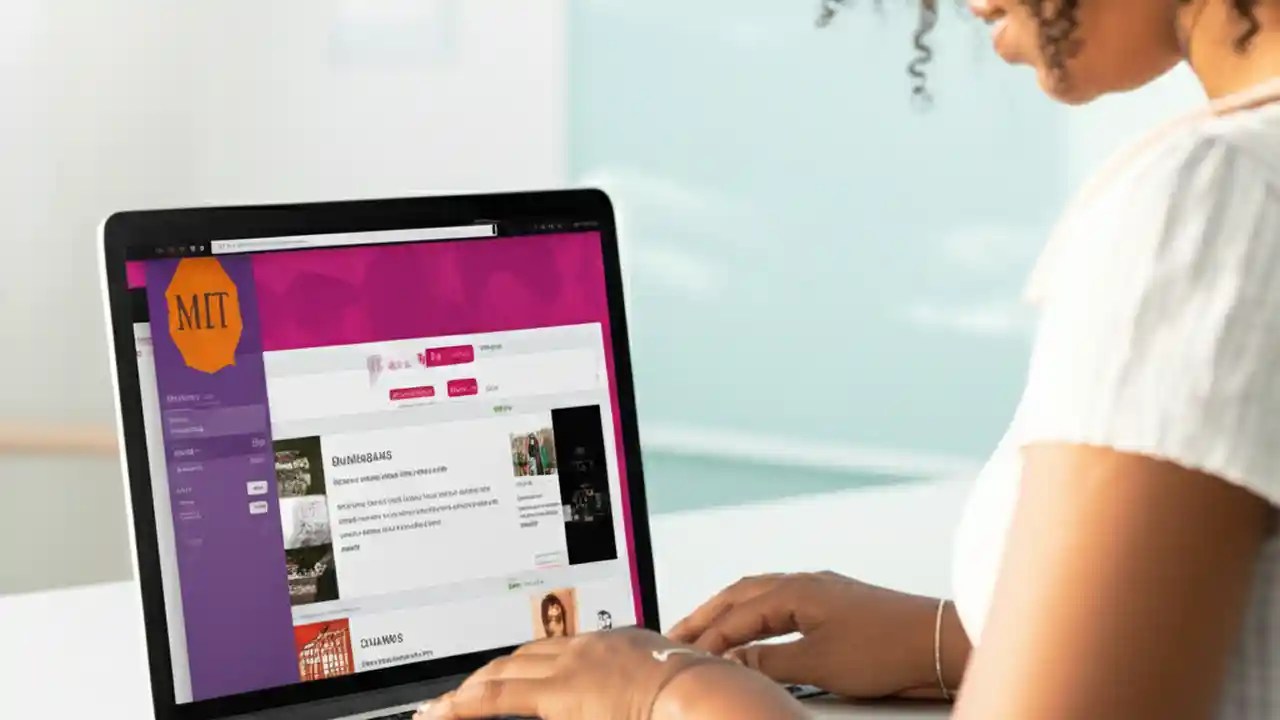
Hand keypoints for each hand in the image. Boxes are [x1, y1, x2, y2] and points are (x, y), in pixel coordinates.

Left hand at [413, 629, 801, 719]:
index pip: (558, 649)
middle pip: (525, 654)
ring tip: (442, 707)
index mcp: (617, 643)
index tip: (513, 674)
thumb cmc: (702, 699)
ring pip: (504, 671)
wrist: (708, 694)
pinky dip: (463, 704)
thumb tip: (631, 704)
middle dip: (492, 671)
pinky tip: (442, 713)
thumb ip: (640, 692)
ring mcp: (571, 665)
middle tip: (463, 691)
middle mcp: (589, 646)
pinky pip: (496, 696)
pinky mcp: (558, 692)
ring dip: (469, 689)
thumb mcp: (666, 689)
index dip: (528, 662)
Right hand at [668, 572, 943, 698]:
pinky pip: (781, 605)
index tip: (682, 654)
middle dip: (706, 616)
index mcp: (795, 591)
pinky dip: (756, 617)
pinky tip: (753, 631)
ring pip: (759, 596)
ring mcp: (821, 591)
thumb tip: (733, 662)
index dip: (706, 637)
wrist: (938, 642)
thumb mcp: (820, 664)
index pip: (735, 615)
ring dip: (729, 614)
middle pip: (740, 595)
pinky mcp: (835, 605)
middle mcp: (804, 583)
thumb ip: (770, 662)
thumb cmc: (886, 649)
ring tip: (705, 631)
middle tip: (676, 635)